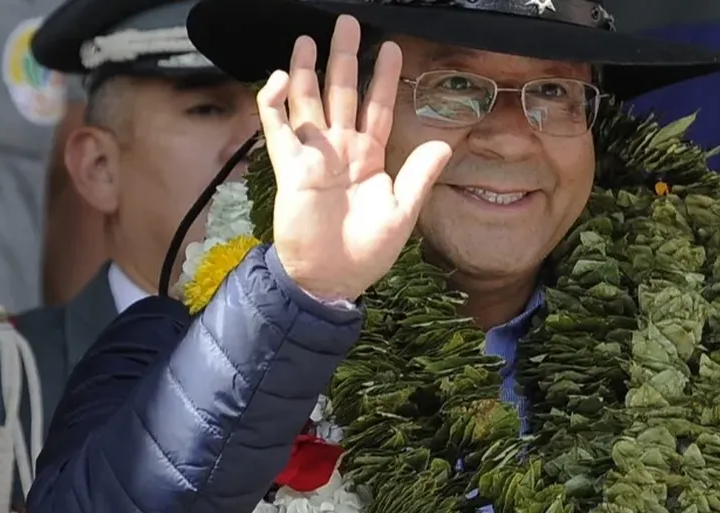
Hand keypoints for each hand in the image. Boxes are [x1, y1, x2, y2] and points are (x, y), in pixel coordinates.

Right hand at [256, 15, 451, 300]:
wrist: (329, 279)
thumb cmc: (366, 253)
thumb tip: (445, 144)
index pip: (378, 107)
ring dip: (306, 70)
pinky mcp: (289, 168)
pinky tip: (278, 77)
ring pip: (308, 102)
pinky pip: (277, 127)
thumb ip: (419, 176)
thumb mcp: (402, 213)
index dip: (383, 78)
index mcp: (369, 157)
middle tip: (347, 23)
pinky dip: (274, 102)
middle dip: (344, 58)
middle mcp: (340, 150)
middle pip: (342, 93)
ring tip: (307, 39)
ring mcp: (313, 156)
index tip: (390, 47)